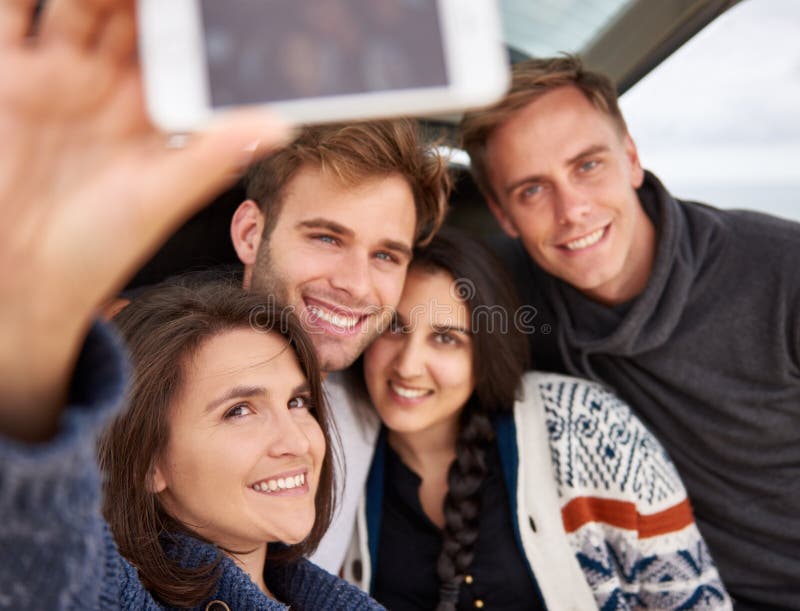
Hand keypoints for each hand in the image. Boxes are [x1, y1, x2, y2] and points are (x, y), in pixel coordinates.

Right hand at [0, 0, 290, 440]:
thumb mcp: (160, 198)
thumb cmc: (99, 248)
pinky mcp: (8, 75)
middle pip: (130, 12)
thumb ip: (211, 156)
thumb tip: (278, 125)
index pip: (177, 41)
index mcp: (152, 107)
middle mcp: (108, 83)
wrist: (26, 280)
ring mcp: (57, 75)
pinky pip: (12, 13)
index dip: (190, 13)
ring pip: (75, 1)